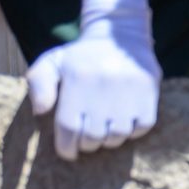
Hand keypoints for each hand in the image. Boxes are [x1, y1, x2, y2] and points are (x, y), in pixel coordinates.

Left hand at [25, 0, 159, 161]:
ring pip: (117, 136)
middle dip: (87, 144)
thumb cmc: (82, 57)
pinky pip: (140, 128)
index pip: (68, 128)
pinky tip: (124, 122)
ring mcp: (129, 92)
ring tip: (105, 131)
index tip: (68, 152)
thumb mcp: (53, 62)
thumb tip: (40, 111)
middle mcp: (103, 87)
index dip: (66, 147)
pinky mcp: (149, 94)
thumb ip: (38, 84)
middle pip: (92, 137)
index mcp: (77, 81)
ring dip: (109, 140)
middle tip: (86, 140)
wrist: (121, 36)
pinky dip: (131, 132)